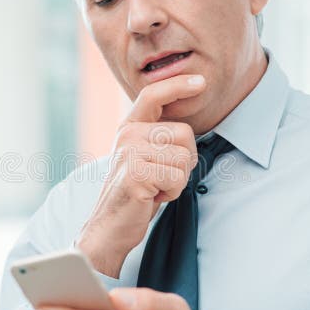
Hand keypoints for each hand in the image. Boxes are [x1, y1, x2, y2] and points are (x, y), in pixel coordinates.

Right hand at [77, 75, 205, 276]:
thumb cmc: (135, 195)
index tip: (200, 82)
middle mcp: (127, 135)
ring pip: (183, 158)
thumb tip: (187, 128)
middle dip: (184, 161)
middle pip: (185, 134)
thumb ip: (158, 139)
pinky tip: (152, 197)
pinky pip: (177, 178)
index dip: (178, 85)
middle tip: (162, 178)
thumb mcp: (144, 158)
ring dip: (178, 180)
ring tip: (155, 188)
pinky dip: (172, 193)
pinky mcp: (135, 173)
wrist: (109, 227)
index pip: (153, 95)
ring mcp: (129, 153)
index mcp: (129, 128)